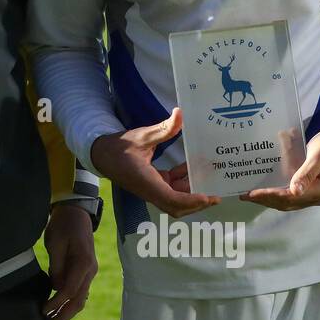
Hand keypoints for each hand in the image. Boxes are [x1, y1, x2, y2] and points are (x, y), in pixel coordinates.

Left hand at [42, 203, 97, 319]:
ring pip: (80, 299)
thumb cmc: (64, 225)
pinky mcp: (84, 271)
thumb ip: (56, 267)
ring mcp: (89, 272)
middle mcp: (90, 271)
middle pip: (78, 301)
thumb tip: (55, 289)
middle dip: (63, 316)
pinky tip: (56, 309)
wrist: (76, 212)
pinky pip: (78, 292)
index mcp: (83, 264)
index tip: (42, 311)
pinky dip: (68, 303)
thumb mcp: (55, 243)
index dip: (56, 304)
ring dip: (66, 313)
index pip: (70, 291)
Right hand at [89, 107, 220, 217]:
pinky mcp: (154, 184)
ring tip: (211, 182)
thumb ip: (163, 128)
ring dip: (193, 193)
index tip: (207, 196)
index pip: (171, 199)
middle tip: (217, 195)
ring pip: (176, 200)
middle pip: (177, 206)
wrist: (102, 154)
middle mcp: (150, 190)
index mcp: (146, 181)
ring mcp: (152, 189)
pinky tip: (193, 169)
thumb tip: (179, 113)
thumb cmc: (119, 146)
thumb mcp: (142, 135)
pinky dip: (184, 183)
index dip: (190, 201)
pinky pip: (172, 189)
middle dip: (197, 204)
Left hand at [242, 124, 319, 210]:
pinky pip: (293, 194)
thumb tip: (294, 192)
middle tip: (243, 196)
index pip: (289, 197)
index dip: (269, 196)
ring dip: (270, 199)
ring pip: (289, 201)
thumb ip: (307, 173)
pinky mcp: (315, 187)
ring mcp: (317, 193)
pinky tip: (267, 187)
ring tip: (250, 194)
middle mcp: (319, 196)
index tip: (250, 194)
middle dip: (265, 200)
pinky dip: (278, 193)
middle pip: (287, 203)